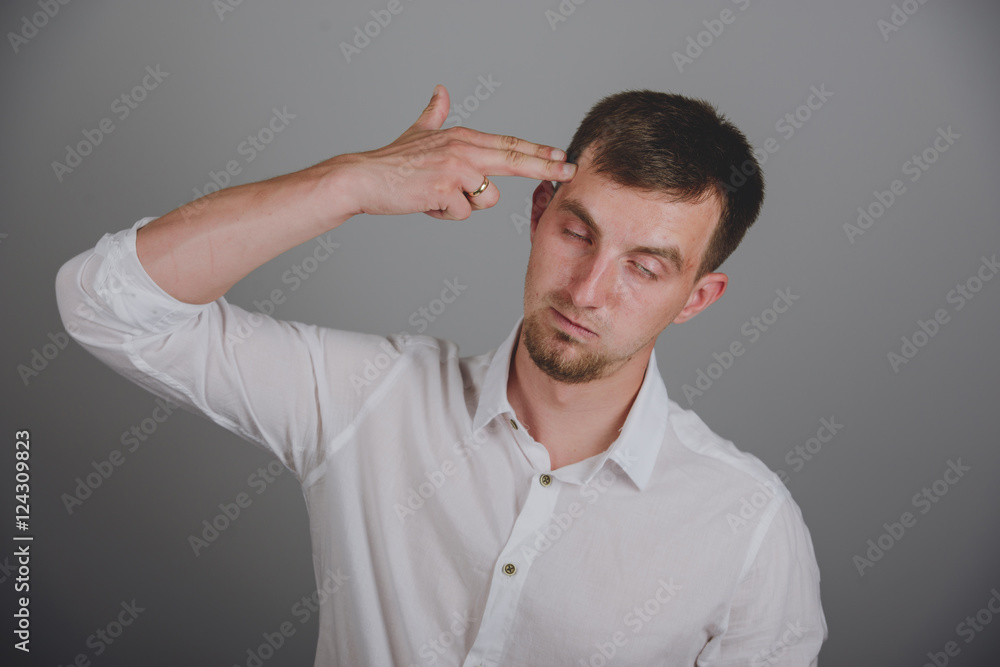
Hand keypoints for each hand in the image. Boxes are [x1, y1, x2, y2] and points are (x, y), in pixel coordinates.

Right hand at [327, 85, 576, 220]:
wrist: (363, 178)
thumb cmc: (391, 161)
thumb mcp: (418, 132)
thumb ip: (435, 114)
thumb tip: (441, 90)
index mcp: (462, 137)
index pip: (508, 144)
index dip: (537, 150)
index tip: (561, 155)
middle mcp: (463, 148)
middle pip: (514, 159)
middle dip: (546, 166)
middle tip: (571, 170)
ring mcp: (455, 168)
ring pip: (486, 199)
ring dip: (464, 206)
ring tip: (437, 197)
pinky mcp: (445, 188)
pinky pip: (463, 213)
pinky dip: (445, 215)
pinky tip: (427, 204)